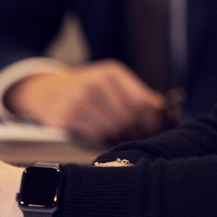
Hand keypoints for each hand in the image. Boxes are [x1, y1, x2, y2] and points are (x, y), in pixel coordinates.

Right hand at [4, 59, 176, 144]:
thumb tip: (169, 114)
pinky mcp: (64, 118)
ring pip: (112, 130)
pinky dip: (101, 143)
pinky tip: (101, 141)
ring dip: (118, 139)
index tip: (153, 132)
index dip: (152, 122)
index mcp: (112, 72)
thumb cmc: (86, 90)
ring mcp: (78, 100)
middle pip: (129, 118)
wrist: (46, 90)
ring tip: (119, 140)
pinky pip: (93, 138)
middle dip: (136, 133)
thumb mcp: (111, 83)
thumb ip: (139, 95)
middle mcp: (95, 82)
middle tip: (137, 140)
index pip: (143, 103)